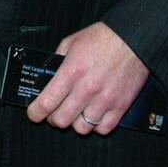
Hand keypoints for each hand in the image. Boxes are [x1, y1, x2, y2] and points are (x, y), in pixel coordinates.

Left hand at [25, 22, 149, 135]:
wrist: (133, 38)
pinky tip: (94, 115)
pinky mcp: (121, 106)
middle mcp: (87, 89)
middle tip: (55, 113)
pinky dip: (96, 126)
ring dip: (75, 123)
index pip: (46, 103)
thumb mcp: (72, 42)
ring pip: (82, 128)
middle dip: (53, 119)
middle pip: (61, 120)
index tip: (34, 113)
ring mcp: (105, 100)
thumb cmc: (103, 38)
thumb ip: (57, 60)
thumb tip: (46, 77)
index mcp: (71, 72)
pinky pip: (103, 128)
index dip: (35, 113)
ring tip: (76, 114)